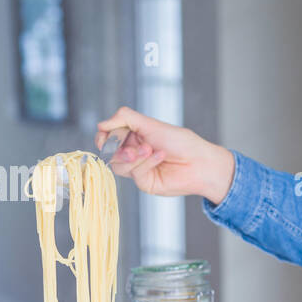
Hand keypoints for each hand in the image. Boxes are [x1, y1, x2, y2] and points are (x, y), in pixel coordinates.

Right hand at [95, 106, 234, 201]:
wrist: (200, 162)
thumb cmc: (180, 142)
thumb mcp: (150, 124)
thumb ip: (125, 119)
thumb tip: (100, 124)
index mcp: (134, 137)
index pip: (108, 137)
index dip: (104, 137)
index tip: (105, 134)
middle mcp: (134, 153)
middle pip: (110, 153)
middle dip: (118, 149)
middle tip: (134, 147)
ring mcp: (138, 169)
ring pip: (119, 165)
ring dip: (133, 156)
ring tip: (151, 149)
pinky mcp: (144, 182)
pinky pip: (135, 173)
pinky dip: (146, 162)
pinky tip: (160, 156)